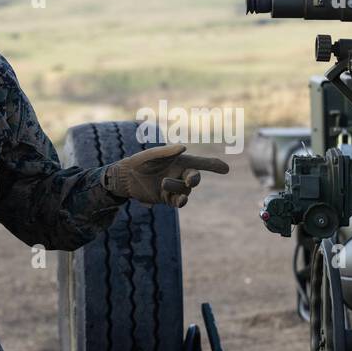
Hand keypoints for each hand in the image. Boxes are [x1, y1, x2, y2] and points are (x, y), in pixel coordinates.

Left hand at [102, 144, 229, 207]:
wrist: (126, 177)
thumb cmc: (140, 161)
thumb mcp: (152, 154)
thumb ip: (168, 151)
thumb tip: (184, 148)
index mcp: (180, 161)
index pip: (201, 163)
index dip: (214, 165)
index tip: (226, 169)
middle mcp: (180, 174)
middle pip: (195, 178)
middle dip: (195, 178)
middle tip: (190, 178)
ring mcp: (174, 188)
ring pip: (185, 190)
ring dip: (176, 187)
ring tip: (162, 183)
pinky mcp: (167, 199)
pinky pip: (179, 202)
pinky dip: (181, 201)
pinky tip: (180, 201)